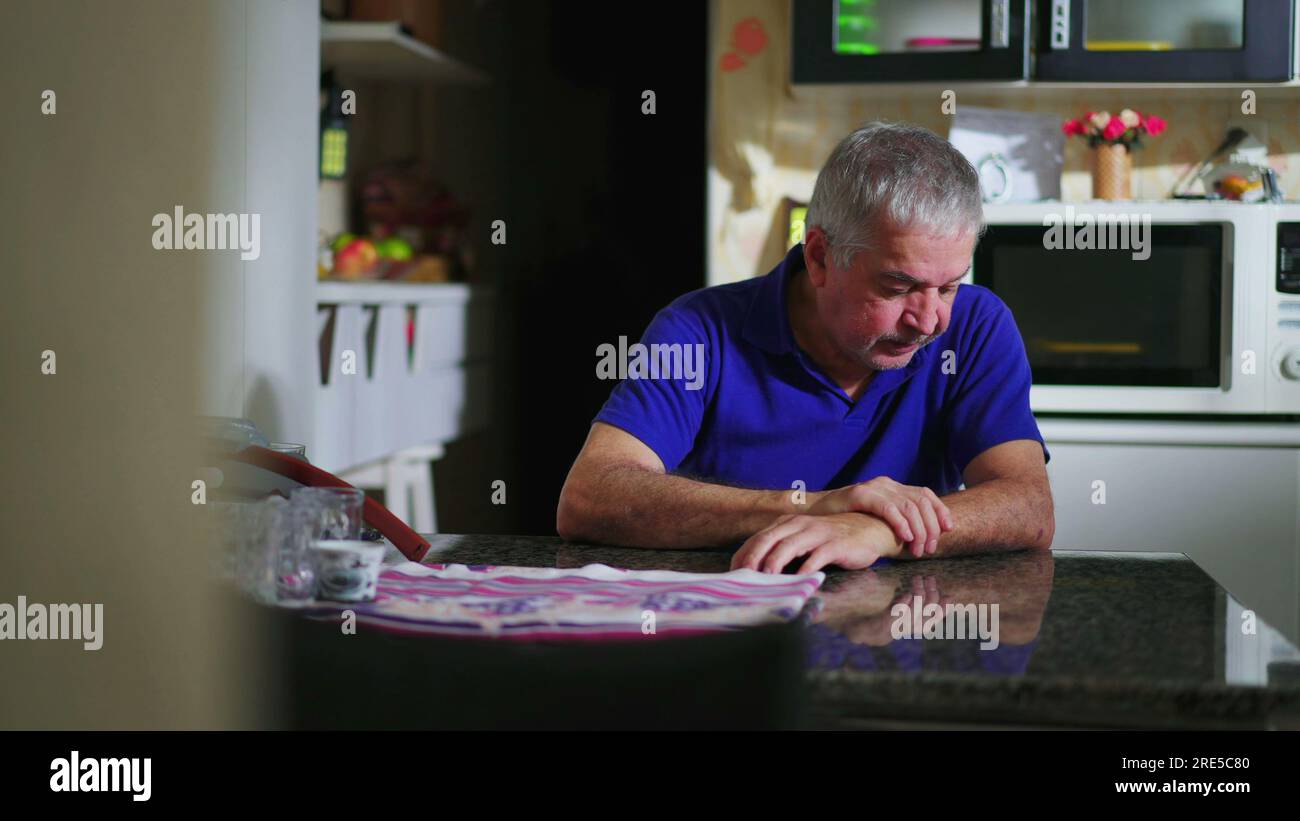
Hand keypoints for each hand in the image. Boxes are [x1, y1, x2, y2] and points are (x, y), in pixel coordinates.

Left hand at [730, 512, 901, 574]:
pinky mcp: (835, 544)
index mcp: (787, 524)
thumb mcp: (802, 541)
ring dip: (775, 563)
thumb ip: (781, 551)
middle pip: (769, 540)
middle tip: (743, 577)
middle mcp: (799, 525)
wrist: (867, 529)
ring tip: (766, 579)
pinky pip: (817, 556)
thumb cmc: (830, 540)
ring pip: (789, 546)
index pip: (758, 539)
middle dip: (753, 559)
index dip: (743, 556)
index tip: (732, 574)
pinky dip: (806, 568)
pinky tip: (799, 581)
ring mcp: (817, 533)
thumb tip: (756, 571)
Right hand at [808, 476, 952, 557]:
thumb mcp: (876, 518)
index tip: (949, 529)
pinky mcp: (860, 495)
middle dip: (931, 526)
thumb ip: (896, 520)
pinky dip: (901, 523)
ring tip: (918, 549)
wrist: (814, 511)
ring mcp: (873, 487)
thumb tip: (922, 535)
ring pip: (908, 506)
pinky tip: (906, 537)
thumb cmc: (846, 519)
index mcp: (893, 487)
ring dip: (918, 530)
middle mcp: (886, 484)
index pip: (925, 494)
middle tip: (930, 548)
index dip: (940, 510)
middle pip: (921, 502)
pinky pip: (888, 508)